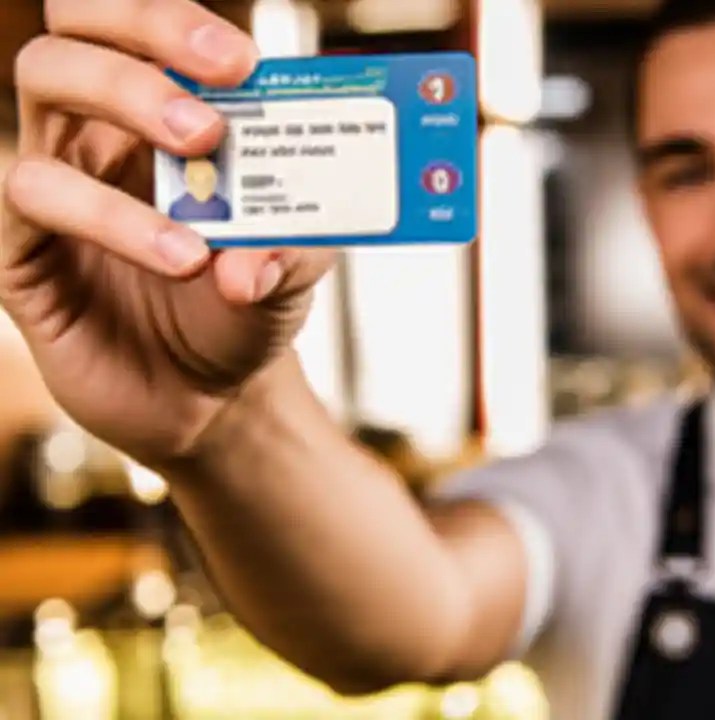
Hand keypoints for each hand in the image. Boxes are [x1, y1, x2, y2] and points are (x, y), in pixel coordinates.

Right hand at [0, 0, 335, 464]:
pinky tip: (182, 258)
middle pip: (76, 30)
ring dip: (127, 108)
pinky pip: (35, 197)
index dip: (175, 22)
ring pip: (44, 88)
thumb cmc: (247, 306)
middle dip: (142, 39)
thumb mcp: (298, 269)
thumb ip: (298, 245)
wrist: (211, 396)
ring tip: (204, 171)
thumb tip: (256, 257)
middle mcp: (98, 132)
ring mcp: (55, 181)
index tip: (243, 61)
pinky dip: (113, 219)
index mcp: (164, 115)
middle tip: (212, 109)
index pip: (140, 25)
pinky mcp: (21, 248)